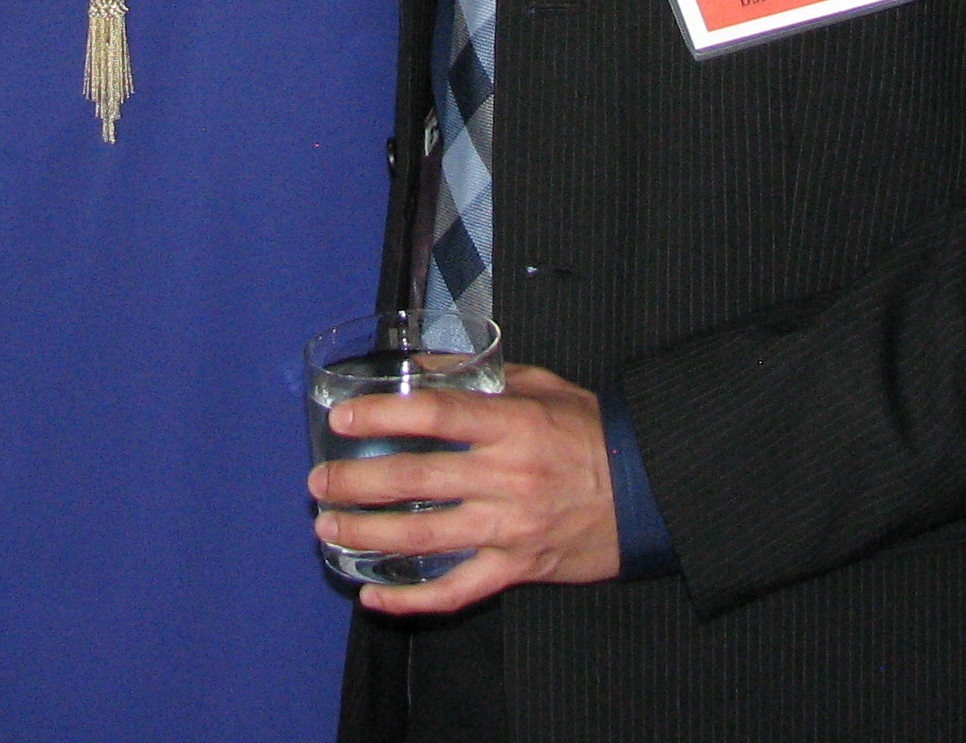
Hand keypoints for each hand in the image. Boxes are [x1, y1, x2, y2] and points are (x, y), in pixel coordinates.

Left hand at [308, 364, 620, 612]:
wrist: (646, 492)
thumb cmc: (590, 433)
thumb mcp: (543, 386)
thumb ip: (483, 378)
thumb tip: (424, 367)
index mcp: (512, 423)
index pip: (435, 414)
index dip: (383, 416)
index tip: (343, 420)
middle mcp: (506, 476)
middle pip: (415, 478)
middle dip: (357, 483)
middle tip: (319, 483)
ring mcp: (510, 527)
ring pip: (424, 535)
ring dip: (367, 534)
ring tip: (329, 529)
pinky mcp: (517, 568)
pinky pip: (456, 590)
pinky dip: (411, 598)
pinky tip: (374, 594)